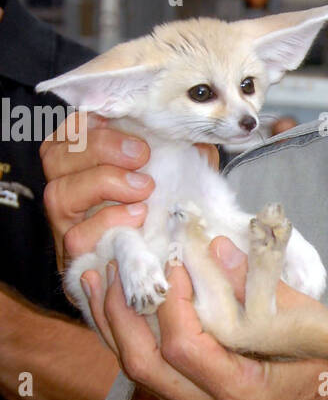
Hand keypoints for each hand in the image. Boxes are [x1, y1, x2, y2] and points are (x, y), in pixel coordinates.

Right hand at [41, 112, 218, 273]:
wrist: (151, 276)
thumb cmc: (159, 214)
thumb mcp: (173, 178)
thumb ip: (182, 156)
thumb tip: (199, 140)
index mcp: (82, 161)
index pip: (69, 130)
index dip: (93, 123)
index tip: (130, 126)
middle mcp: (66, 187)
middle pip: (56, 155)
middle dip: (100, 147)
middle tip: (142, 155)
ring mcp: (67, 222)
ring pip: (59, 193)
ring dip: (103, 183)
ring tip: (144, 188)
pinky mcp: (76, 255)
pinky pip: (76, 236)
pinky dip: (107, 221)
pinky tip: (138, 215)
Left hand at [80, 235, 327, 399]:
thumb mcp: (307, 323)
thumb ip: (258, 286)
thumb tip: (214, 247)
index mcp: (245, 393)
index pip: (185, 347)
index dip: (169, 301)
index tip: (171, 261)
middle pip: (145, 364)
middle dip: (122, 312)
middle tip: (117, 266)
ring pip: (138, 371)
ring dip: (115, 323)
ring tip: (101, 278)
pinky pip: (149, 373)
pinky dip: (130, 336)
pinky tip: (119, 304)